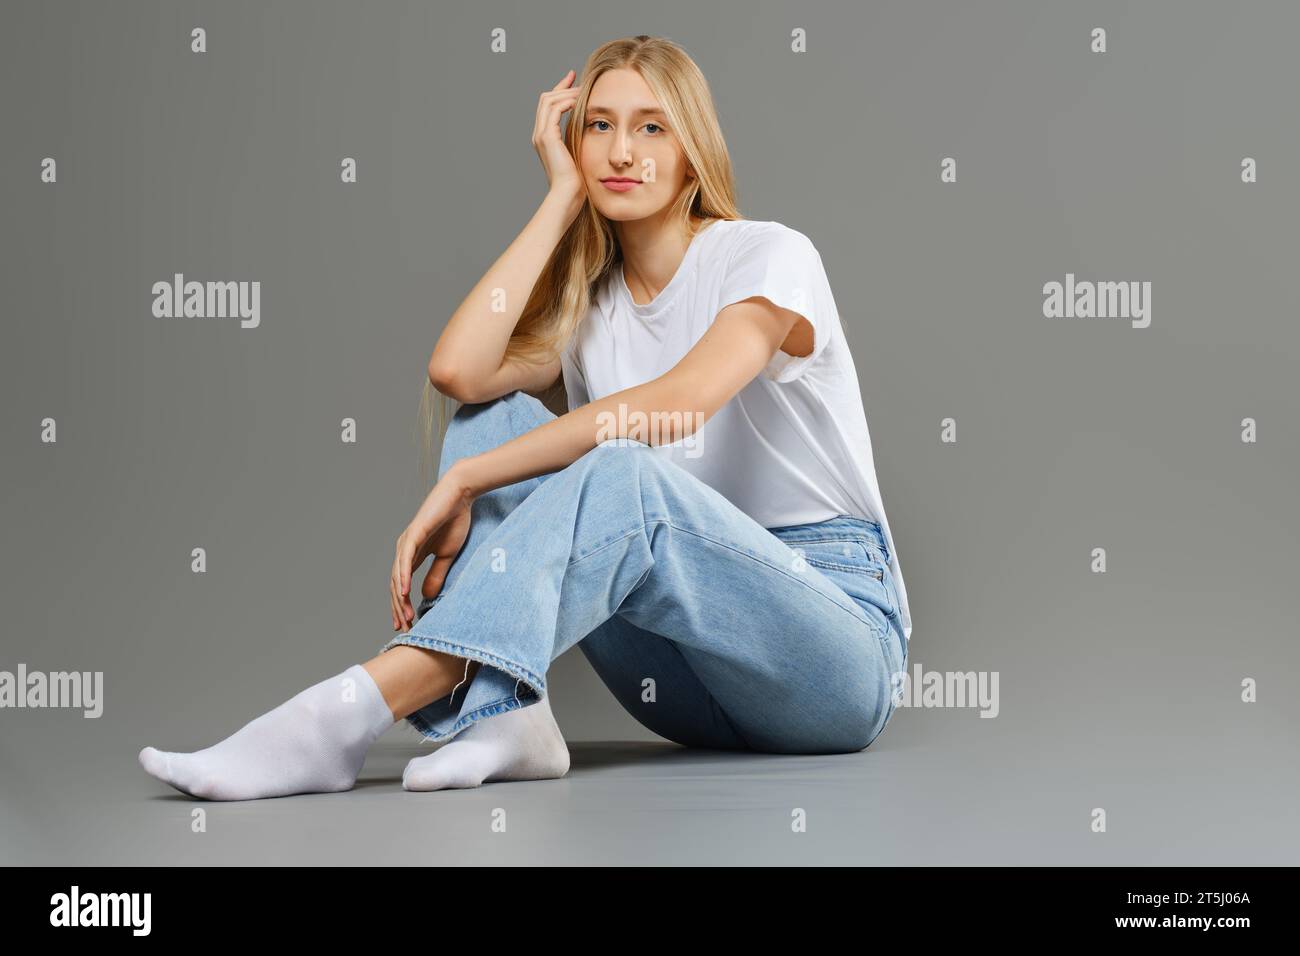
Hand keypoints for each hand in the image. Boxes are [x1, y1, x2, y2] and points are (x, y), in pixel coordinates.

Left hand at [390, 464, 474, 631]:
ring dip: (399, 598)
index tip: (407, 624)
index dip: (402, 605)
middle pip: (396, 584)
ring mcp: (406, 541)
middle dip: (398, 607)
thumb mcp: (446, 555)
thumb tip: (425, 596)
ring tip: (403, 616)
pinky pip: (405, 560)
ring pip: (398, 575)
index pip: (402, 584)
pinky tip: (404, 592)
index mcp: (411, 554)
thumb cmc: (454, 521)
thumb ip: (436, 574)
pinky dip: (404, 577)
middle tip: (402, 627)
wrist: (460, 496)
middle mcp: (404, 549)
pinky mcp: (413, 534)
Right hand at [533, 69, 584, 210]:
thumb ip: (581, 139)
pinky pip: (554, 109)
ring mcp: (541, 135)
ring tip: (583, 89)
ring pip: (548, 100)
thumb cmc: (577, 182)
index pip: (550, 107)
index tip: (575, 80)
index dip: (562, 91)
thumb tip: (595, 128)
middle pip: (546, 98)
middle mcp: (539, 134)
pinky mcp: (546, 137)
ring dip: (566, 91)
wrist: (568, 195)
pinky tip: (580, 100)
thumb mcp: (580, 155)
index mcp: (545, 138)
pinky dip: (566, 101)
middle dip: (563, 86)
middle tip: (579, 78)